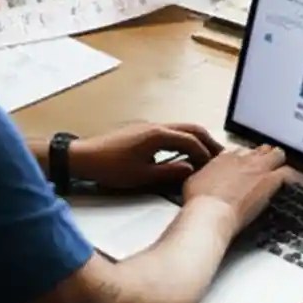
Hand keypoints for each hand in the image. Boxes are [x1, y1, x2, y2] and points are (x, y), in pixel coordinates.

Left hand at [69, 123, 224, 189]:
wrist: (82, 157)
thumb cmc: (109, 167)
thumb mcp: (141, 176)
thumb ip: (169, 172)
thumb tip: (190, 169)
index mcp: (158, 135)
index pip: (191, 141)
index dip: (205, 154)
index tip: (214, 166)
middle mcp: (156, 126)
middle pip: (191, 128)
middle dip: (208, 141)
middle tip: (220, 155)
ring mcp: (149, 127)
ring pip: (182, 128)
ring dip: (196, 140)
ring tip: (205, 155)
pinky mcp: (143, 132)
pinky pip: (171, 132)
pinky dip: (184, 140)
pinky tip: (183, 153)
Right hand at [183, 144, 289, 231]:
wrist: (211, 212)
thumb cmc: (199, 201)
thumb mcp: (194, 181)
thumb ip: (203, 174)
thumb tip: (202, 177)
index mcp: (224, 158)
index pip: (241, 151)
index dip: (246, 159)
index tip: (246, 166)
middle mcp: (243, 159)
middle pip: (261, 149)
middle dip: (264, 156)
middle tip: (265, 166)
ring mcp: (258, 168)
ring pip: (277, 154)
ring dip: (278, 161)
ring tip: (278, 170)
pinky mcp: (270, 181)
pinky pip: (287, 172)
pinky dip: (288, 176)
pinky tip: (288, 182)